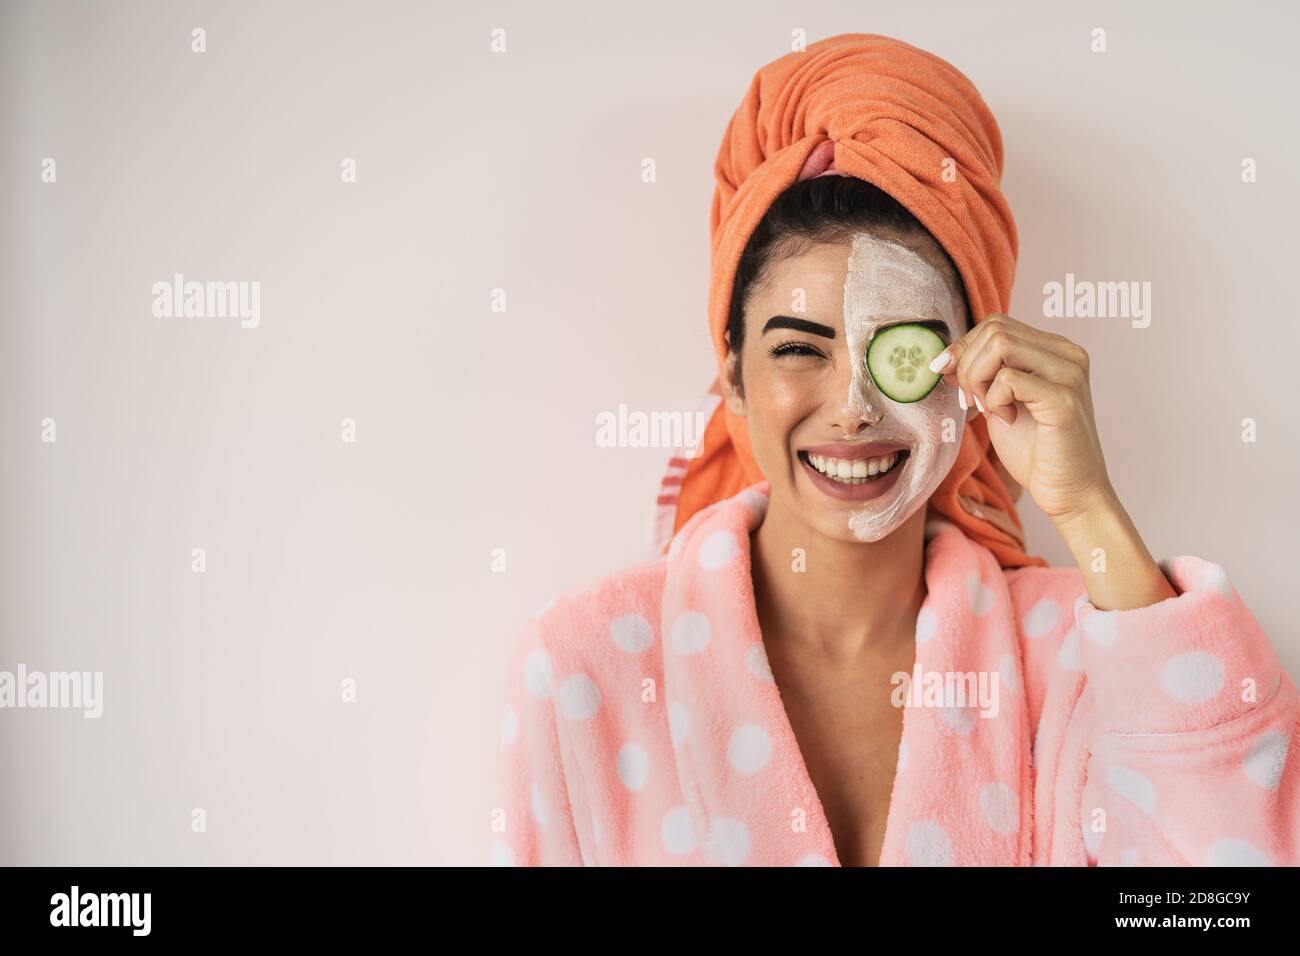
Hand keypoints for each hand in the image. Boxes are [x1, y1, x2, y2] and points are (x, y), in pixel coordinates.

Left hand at [930, 313, 1114, 526]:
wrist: (1068, 492)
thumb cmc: (1035, 451)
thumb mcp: (998, 404)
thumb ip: (980, 376)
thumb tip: (944, 357)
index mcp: (1055, 350)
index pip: (996, 323)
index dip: (964, 348)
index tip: (954, 381)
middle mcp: (1068, 354)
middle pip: (994, 329)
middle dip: (967, 365)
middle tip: (973, 402)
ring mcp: (1069, 373)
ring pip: (999, 344)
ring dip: (978, 379)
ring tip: (989, 409)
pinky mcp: (1064, 399)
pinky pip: (1008, 379)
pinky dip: (994, 400)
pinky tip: (1007, 421)